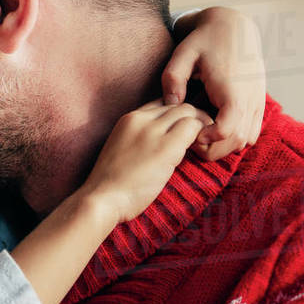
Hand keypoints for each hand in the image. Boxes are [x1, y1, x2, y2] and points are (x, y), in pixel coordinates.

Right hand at [79, 100, 211, 224]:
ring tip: (200, 146)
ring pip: (188, 111)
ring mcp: (153, 131)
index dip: (174, 117)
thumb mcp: (121, 150)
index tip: (179, 134)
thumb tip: (161, 143)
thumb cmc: (111, 185)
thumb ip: (139, 140)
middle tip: (197, 140)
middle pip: (177, 105)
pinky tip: (200, 152)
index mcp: (128, 119)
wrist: (101, 199)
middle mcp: (140, 119)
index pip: (160, 104)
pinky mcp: (166, 146)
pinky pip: (194, 128)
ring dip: (200, 126)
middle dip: (192, 119)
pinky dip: (202, 137)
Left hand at [163, 6, 265, 159]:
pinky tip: (215, 126)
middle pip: (238, 141)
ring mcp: (258, 101)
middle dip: (213, 148)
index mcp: (233, 89)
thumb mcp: (183, 53)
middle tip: (191, 139)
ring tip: (202, 132)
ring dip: (224, 144)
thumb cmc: (205, 39)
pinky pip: (252, 131)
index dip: (207, 139)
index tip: (191, 134)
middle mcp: (250, 98)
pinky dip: (235, 137)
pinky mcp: (259, 102)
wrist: (234, 26)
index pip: (228, 130)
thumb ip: (173, 78)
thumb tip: (170, 104)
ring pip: (246, 140)